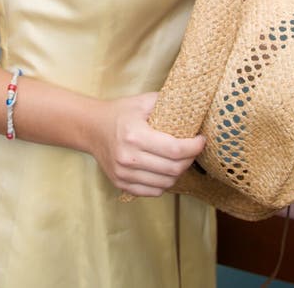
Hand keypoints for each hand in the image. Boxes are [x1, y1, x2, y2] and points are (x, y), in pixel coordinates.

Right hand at [87, 92, 204, 196]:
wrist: (92, 128)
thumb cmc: (120, 113)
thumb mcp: (142, 101)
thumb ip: (166, 102)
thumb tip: (192, 105)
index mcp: (135, 135)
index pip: (174, 149)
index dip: (193, 147)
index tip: (201, 140)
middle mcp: (128, 157)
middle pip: (173, 169)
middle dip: (190, 159)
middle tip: (193, 149)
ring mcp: (124, 174)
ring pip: (166, 183)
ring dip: (178, 172)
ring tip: (180, 159)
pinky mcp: (121, 184)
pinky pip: (153, 192)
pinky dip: (164, 183)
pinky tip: (165, 169)